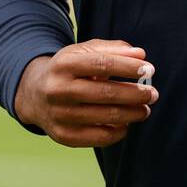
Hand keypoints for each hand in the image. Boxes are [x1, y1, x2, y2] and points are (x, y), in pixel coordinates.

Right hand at [14, 39, 157, 146]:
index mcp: (64, 64)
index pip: (102, 64)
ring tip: (144, 110)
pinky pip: (98, 137)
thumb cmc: (69, 70)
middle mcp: (58, 90)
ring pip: (104, 116)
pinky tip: (126, 124)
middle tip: (152, 94)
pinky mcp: (62, 135)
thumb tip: (140, 55)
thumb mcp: (83, 52)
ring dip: (131, 114)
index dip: (128, 67)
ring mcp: (59, 114)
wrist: (34, 94)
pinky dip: (118, 131)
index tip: (149, 69)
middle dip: (135, 94)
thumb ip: (112, 49)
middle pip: (105, 93)